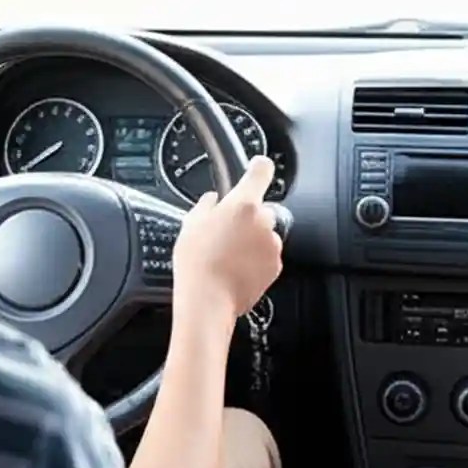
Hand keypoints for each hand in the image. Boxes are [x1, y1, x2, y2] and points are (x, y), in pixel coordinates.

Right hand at [171, 155, 282, 322]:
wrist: (208, 300)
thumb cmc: (197, 261)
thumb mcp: (191, 223)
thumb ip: (207, 204)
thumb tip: (213, 201)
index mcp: (244, 203)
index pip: (262, 171)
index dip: (259, 167)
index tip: (257, 167)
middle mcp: (264, 221)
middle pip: (260, 209)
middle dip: (247, 217)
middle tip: (225, 232)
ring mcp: (272, 244)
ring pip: (264, 233)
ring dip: (252, 239)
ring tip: (228, 255)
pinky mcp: (275, 265)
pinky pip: (267, 254)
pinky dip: (256, 258)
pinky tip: (236, 267)